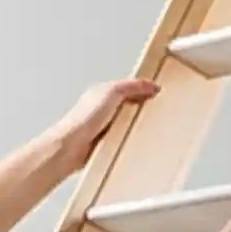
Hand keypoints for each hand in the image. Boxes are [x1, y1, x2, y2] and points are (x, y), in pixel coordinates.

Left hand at [45, 78, 160, 171]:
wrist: (71, 146)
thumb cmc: (85, 118)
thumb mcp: (113, 92)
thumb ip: (132, 86)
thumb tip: (150, 85)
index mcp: (102, 92)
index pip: (127, 86)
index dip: (143, 88)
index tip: (159, 92)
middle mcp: (101, 108)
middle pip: (128, 104)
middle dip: (141, 107)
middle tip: (157, 109)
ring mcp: (102, 126)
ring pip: (126, 122)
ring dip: (135, 124)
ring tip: (147, 126)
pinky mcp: (103, 142)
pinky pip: (122, 138)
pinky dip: (129, 138)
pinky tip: (135, 140)